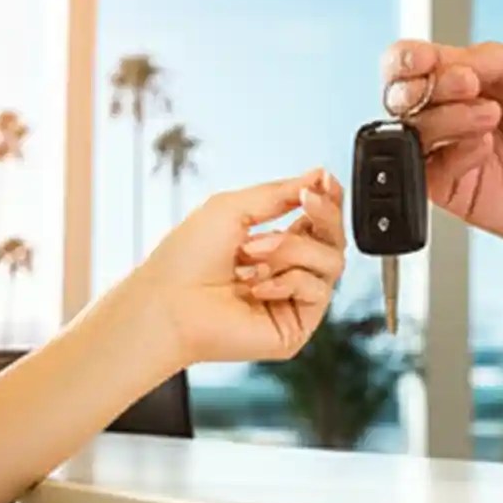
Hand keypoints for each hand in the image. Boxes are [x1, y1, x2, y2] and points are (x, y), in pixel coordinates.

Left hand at [124, 167, 346, 365]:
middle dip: (324, 215)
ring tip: (253, 254)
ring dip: (292, 250)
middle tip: (307, 201)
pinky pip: (319, 291)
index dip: (328, 201)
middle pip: (334, 239)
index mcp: (273, 244)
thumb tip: (318, 176)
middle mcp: (287, 271)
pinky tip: (257, 288)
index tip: (324, 181)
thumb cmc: (186, 259)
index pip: (317, 221)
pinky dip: (288, 281)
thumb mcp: (234, 207)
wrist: (168, 302)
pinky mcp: (296, 326)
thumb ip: (280, 193)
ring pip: (331, 262)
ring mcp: (293, 300)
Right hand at [381, 40, 502, 248]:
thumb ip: (492, 58)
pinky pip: (428, 169)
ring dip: (445, 116)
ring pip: (410, 131)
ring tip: (489, 117)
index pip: (415, 61)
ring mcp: (450, 152)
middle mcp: (453, 114)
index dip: (408, 58)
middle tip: (465, 85)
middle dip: (421, 86)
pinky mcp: (454, 189)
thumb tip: (445, 60)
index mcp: (468, 78)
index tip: (426, 60)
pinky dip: (453, 152)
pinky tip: (485, 147)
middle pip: (399, 94)